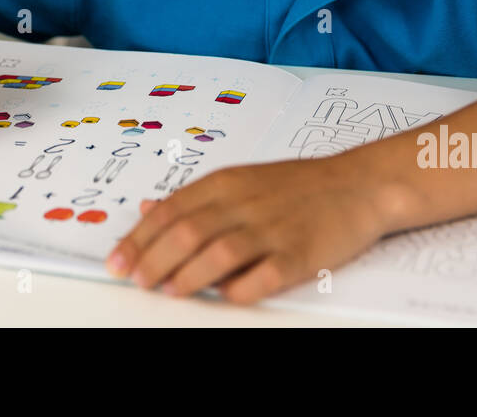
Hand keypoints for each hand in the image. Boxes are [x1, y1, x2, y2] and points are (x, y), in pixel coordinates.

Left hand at [105, 154, 392, 304]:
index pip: (170, 210)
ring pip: (218, 252)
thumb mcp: (241, 180)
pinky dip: (240, 289)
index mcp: (227, 184)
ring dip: (188, 275)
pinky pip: (263, 276)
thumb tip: (147, 208)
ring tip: (169, 291)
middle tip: (136, 281)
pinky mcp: (299, 254)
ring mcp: (273, 229)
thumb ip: (194, 198)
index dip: (138, 238)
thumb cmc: (297, 186)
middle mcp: (245, 203)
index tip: (118, 261)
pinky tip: (225, 296)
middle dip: (153, 259)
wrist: (359, 185)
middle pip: (187, 232)